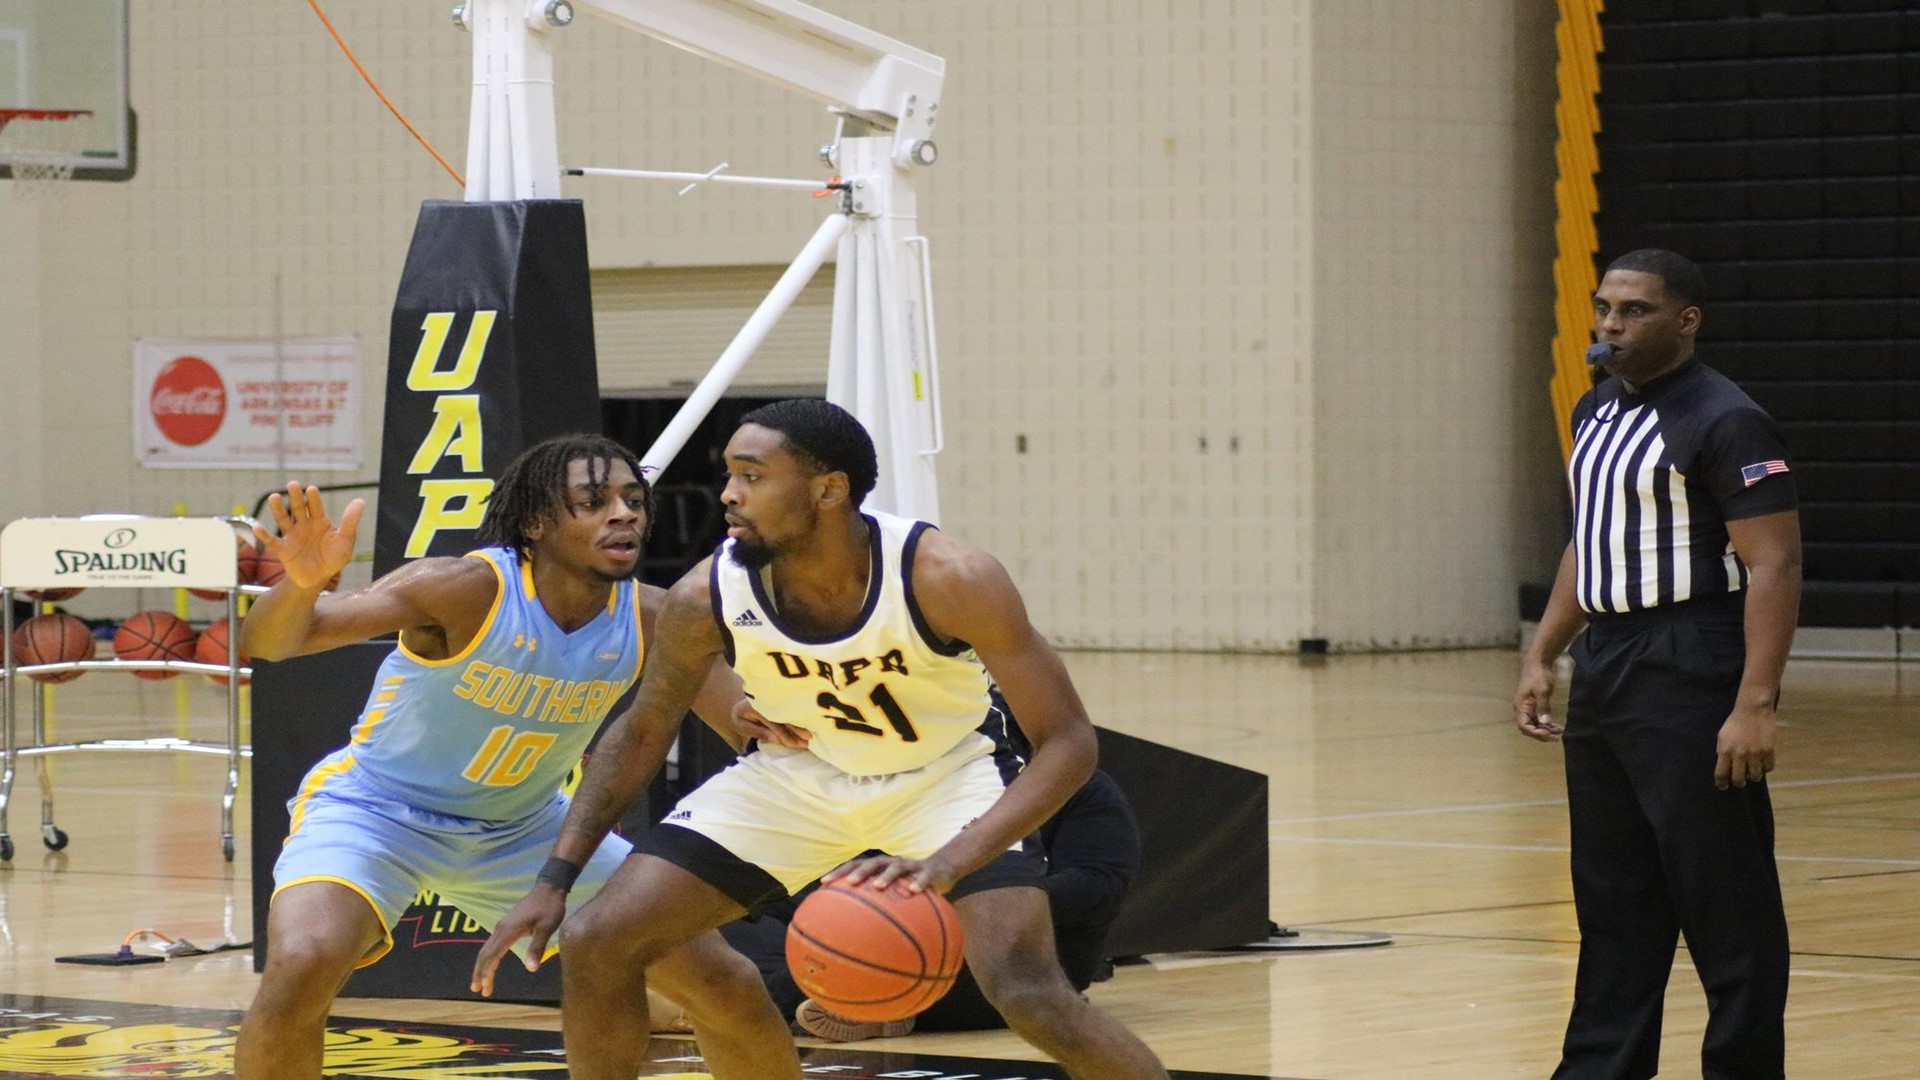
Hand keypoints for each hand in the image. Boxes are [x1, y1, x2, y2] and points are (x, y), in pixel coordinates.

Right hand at [255, 482, 363, 590]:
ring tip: (274, 497)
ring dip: (277, 509)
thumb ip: (350, 521)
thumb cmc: (334, 558)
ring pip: (282, 519)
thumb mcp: (345, 540)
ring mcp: (292, 536)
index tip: (311, 490)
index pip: (315, 506)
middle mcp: (303, 525)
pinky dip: (263, 534)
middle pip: (297, 508)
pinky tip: (256, 526)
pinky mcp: (283, 549)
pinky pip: (271, 540)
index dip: (313, 498)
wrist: (319, 579)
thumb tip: (360, 500)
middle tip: (293, 484)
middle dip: (295, 496)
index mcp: (319, 521)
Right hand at [470, 885, 567, 996]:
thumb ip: (537, 947)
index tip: (484, 986)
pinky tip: (490, 966)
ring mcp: (502, 926)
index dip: (487, 971)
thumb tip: (530, 969)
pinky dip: (488, 958)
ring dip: (482, 966)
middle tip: (478, 990)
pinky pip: (492, 944)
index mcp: (508, 930)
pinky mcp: (506, 926)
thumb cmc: (549, 907)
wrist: (549, 888)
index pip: (492, 955)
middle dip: (480, 972)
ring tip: (481, 984)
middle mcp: (501, 928)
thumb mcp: (547, 928)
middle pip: (484, 953)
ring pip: (486, 949)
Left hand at [731, 698, 810, 748]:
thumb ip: (758, 731)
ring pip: (791, 711)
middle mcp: (768, 699)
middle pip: (785, 715)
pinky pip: (792, 707)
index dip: (784, 734)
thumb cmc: (741, 715)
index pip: (773, 722)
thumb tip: (777, 739)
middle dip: (798, 728)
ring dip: (802, 724)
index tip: (795, 745)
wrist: (740, 699)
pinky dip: (801, 717)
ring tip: (811, 735)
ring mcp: (775, 697)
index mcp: (756, 706)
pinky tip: (810, 723)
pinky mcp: (781, 697)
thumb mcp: (741, 725)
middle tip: (809, 739)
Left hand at [823, 853, 960, 895]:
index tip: (824, 883)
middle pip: (873, 863)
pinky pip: (924, 876)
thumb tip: (853, 933)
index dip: (840, 871)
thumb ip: (877, 907)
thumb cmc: (910, 887)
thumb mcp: (895, 895)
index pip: (856, 865)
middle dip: (860, 871)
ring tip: (878, 886)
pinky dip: (919, 882)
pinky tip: (915, 891)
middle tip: (849, 883)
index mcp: (880, 867)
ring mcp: (911, 866)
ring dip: (886, 875)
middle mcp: (892, 863)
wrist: (942, 870)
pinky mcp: (929, 871)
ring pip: (897, 867)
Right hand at [1513, 657, 1563, 741]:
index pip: (1524, 726)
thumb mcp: (1542, 691)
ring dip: (1546, 730)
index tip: (1548, 734)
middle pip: (1529, 728)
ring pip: (1535, 725)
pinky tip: (1557, 727)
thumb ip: (1543, 707)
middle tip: (1556, 738)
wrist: (1539, 663)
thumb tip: (1545, 723)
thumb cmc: (1539, 675)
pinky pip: (1539, 719)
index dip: (1535, 733)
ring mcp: (1528, 708)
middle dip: (1541, 734)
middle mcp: (1522, 709)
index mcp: (1521, 706)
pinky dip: (1547, 725)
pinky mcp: (1534, 705)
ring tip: (1559, 733)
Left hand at [1714, 699, 1777, 789]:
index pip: (1721, 774)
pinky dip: (1766, 768)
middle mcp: (1740, 754)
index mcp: (1725, 751)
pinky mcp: (1769, 751)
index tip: (1724, 786)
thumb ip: (1722, 752)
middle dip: (1739, 782)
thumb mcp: (1722, 736)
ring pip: (1755, 776)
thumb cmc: (1735, 723)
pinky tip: (1763, 764)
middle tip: (1740, 781)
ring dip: (1753, 776)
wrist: (1753, 710)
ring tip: (1752, 771)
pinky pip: (1769, 768)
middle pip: (1739, 779)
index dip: (1722, 783)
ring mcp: (1755, 753)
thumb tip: (1724, 767)